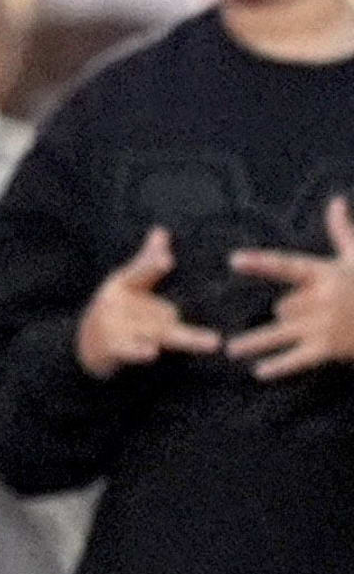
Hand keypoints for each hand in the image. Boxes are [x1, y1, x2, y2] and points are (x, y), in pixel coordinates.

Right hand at [77, 224, 219, 376]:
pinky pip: (131, 351)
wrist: (84, 346)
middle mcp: (116, 303)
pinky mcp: (113, 349)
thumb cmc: (115, 310)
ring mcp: (114, 326)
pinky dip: (139, 352)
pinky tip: (151, 352)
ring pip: (156, 330)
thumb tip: (161, 230)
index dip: (151, 264)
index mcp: (123, 284)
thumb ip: (147, 261)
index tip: (167, 258)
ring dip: (185, 338)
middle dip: (166, 302)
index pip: (140, 272)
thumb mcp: (126, 284)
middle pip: (155, 303)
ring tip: (211, 341)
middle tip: (176, 275)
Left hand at [225, 196, 353, 379]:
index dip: (261, 264)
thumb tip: (336, 201)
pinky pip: (298, 358)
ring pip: (282, 331)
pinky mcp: (330, 349)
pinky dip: (280, 367)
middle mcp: (323, 300)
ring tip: (232, 349)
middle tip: (305, 314)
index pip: (288, 267)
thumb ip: (341, 231)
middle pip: (283, 307)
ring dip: (256, 342)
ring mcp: (325, 327)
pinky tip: (259, 372)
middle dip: (287, 312)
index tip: (234, 260)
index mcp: (327, 274)